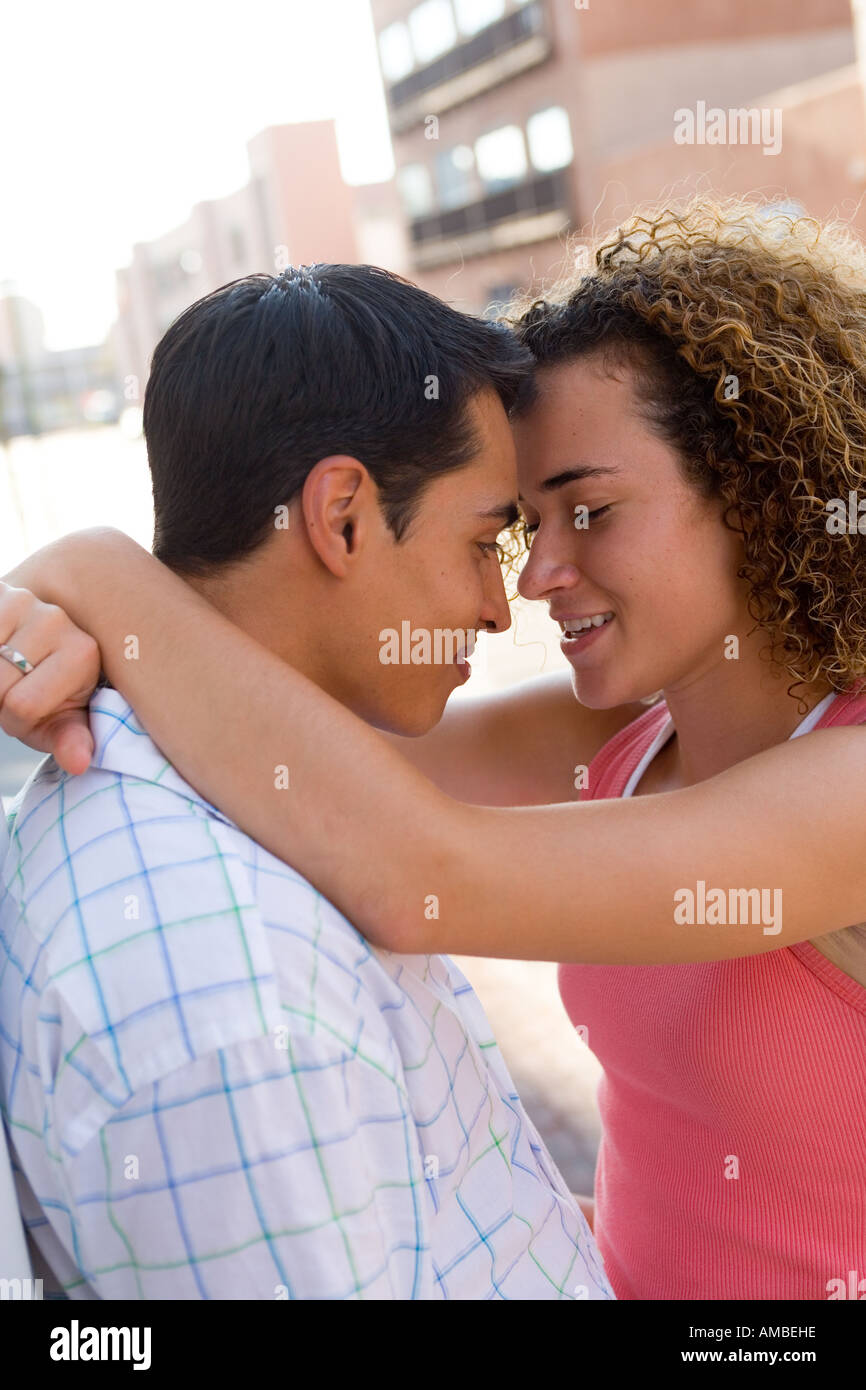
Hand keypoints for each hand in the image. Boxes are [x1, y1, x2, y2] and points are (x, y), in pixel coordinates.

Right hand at [0, 581, 101, 775]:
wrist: (31, 651)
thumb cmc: (48, 694)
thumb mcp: (59, 721)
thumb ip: (70, 741)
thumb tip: (77, 762)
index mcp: (82, 653)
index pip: (23, 706)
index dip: (14, 719)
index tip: (26, 708)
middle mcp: (57, 620)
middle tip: (11, 689)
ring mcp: (24, 601)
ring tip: (3, 671)